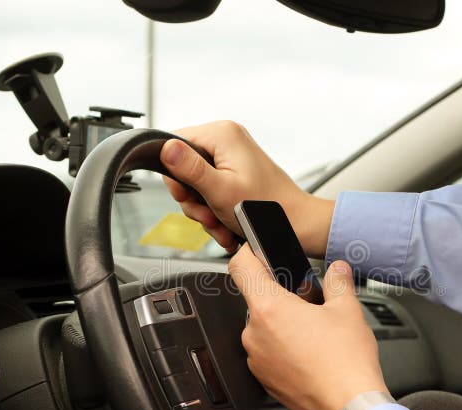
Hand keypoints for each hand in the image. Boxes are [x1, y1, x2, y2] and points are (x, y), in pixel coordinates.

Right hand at [160, 121, 333, 255]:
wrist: (296, 225)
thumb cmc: (266, 208)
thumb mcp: (220, 190)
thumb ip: (190, 169)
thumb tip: (165, 148)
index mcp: (222, 134)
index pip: (173, 144)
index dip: (175, 175)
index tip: (188, 196)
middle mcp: (227, 140)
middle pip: (184, 168)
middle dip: (193, 200)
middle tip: (208, 215)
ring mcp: (232, 157)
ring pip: (196, 185)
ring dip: (204, 211)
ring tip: (221, 223)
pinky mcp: (236, 173)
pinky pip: (211, 190)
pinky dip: (215, 211)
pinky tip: (226, 225)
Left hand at [228, 244, 387, 409]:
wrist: (350, 408)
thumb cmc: (346, 363)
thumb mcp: (347, 310)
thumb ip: (337, 282)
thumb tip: (337, 271)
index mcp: (270, 308)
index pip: (241, 267)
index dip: (248, 253)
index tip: (257, 251)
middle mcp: (255, 333)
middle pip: (258, 300)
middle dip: (281, 297)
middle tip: (310, 304)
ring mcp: (257, 358)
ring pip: (264, 328)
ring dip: (283, 325)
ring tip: (314, 334)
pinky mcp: (264, 379)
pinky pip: (268, 353)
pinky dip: (283, 349)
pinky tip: (309, 354)